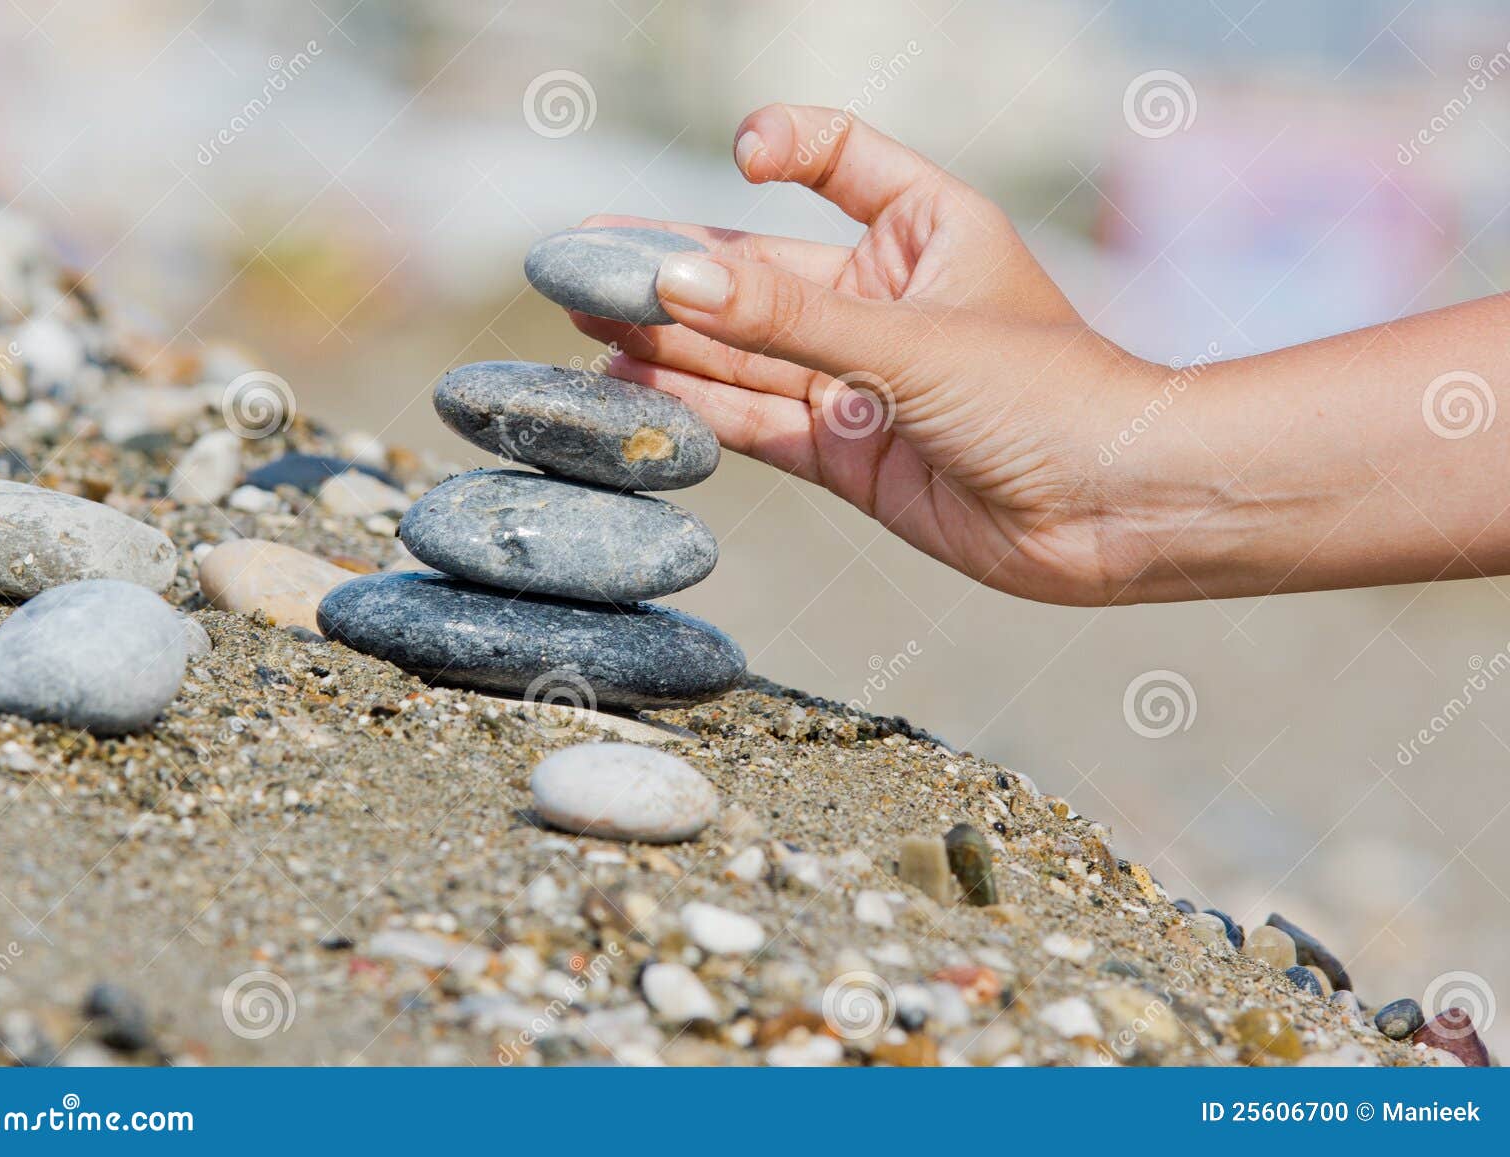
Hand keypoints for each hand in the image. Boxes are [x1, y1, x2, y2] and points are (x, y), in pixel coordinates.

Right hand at [570, 103, 1165, 605]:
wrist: (1112, 513)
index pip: (840, 159)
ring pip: (745, 351)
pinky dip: (697, 409)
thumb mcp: (909, 340)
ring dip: (669, 341)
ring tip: (583, 321)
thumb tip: (671, 283)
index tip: (742, 157)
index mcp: (925, 231)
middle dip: (673, 269)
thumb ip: (788, 318)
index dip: (785, 147)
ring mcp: (860, 378)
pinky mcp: (847, 452)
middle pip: (760, 273)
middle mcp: (885, 301)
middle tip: (579, 259)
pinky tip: (632, 390)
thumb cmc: (1050, 396)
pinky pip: (756, 420)